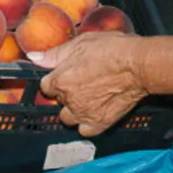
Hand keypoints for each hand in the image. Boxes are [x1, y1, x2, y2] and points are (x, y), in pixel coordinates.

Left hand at [32, 33, 146, 137]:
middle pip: (58, 100)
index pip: (46, 85)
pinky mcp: (99, 123)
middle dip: (66, 92)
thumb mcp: (82, 43)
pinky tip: (94, 111)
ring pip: (67, 118)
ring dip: (73, 109)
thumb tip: (33, 57)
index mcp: (61, 79)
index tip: (66, 73)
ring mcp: (83, 114)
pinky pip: (84, 130)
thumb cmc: (113, 50)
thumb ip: (55, 53)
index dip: (56, 78)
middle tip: (82, 81)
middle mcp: (69, 99)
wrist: (138, 65)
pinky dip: (86, 122)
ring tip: (87, 97)